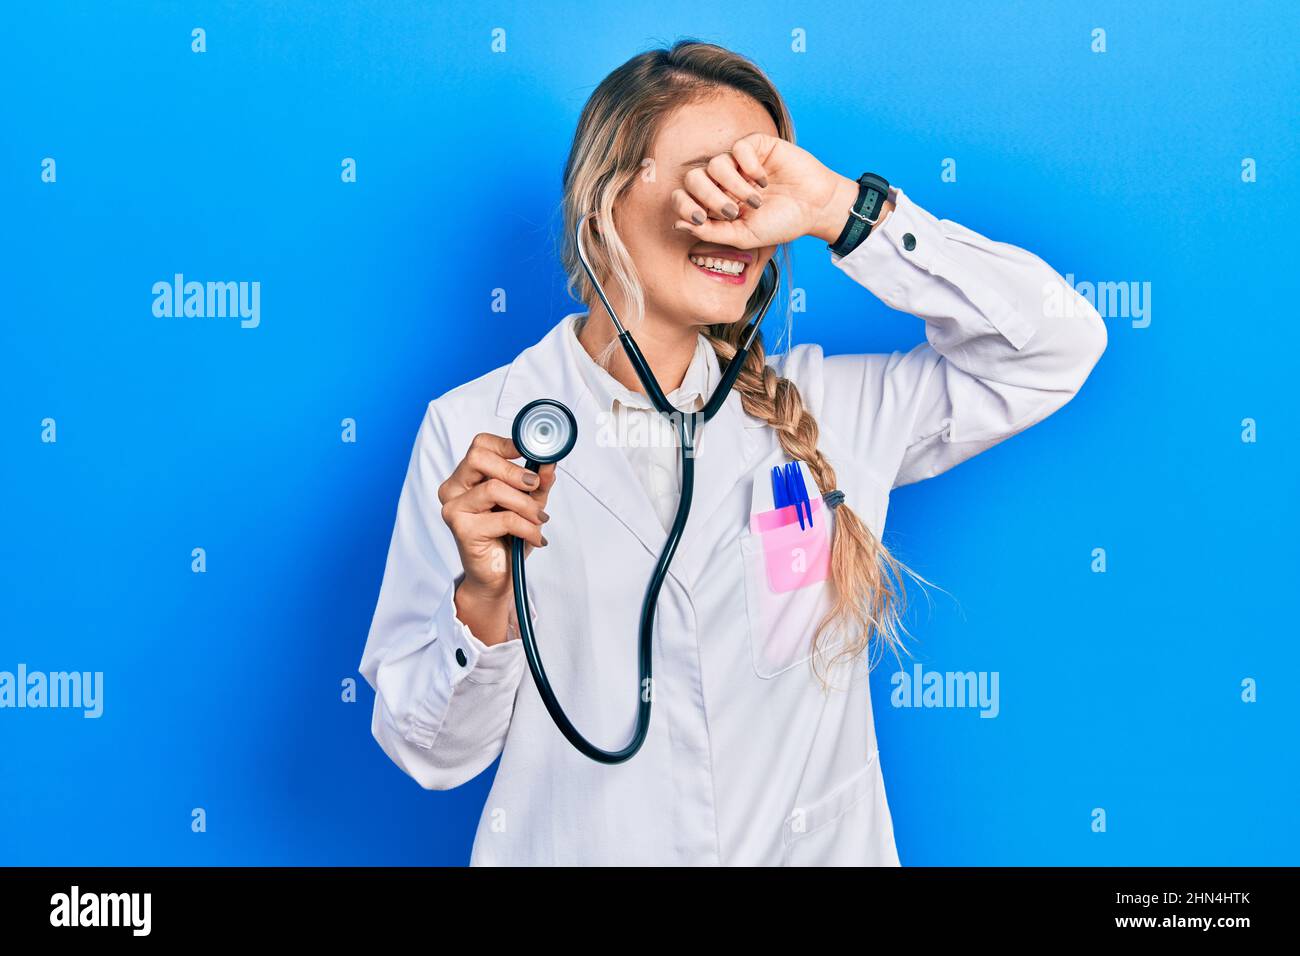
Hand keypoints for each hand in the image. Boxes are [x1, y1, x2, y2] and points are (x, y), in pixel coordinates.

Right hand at [438, 433, 555, 643]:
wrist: (497, 576)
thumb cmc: (509, 537)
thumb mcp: (530, 504)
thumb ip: (538, 482)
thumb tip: (549, 463)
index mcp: (467, 476)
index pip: (479, 445)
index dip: (505, 444)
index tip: (530, 452)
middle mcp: (453, 488)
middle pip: (479, 458)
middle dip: (514, 471)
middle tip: (534, 486)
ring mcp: (454, 508)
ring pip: (493, 488)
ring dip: (525, 504)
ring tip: (539, 519)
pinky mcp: (461, 530)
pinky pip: (503, 518)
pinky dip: (527, 527)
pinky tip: (536, 537)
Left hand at [669, 132, 867, 248]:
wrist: (814, 209)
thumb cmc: (780, 224)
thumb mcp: (743, 236)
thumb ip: (710, 231)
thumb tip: (677, 224)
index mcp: (716, 201)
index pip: (683, 195)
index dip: (685, 205)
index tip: (702, 218)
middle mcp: (723, 180)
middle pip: (693, 178)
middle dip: (710, 198)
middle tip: (733, 211)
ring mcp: (739, 162)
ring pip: (715, 164)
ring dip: (734, 186)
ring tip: (755, 199)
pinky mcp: (757, 146)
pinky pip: (738, 148)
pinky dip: (749, 167)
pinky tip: (763, 180)